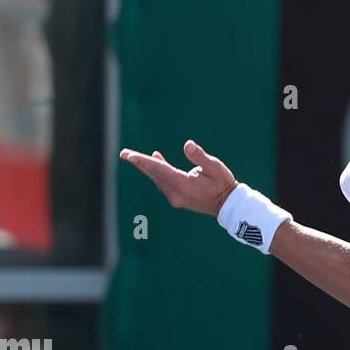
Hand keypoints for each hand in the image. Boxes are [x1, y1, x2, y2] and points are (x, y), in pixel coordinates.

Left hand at [120, 139, 237, 216]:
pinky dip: (156, 171)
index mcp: (184, 185)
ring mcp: (175, 198)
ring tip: (133, 156)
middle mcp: (175, 194)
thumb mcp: (215, 167)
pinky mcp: (177, 198)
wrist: (226, 205)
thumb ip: (200, 156)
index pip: (160, 170)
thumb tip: (187, 144)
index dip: (144, 161)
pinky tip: (156, 159)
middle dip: (139, 163)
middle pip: (154, 174)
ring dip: (146, 167)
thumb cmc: (223, 184)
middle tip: (123, 153)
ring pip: (157, 178)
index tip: (130, 155)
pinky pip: (162, 182)